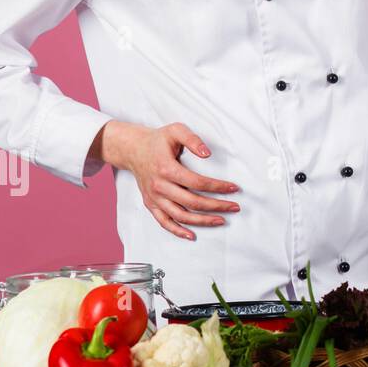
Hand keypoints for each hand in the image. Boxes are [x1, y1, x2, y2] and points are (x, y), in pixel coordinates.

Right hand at [102, 120, 240, 240]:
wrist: (133, 149)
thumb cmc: (158, 140)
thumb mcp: (176, 130)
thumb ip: (193, 139)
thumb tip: (208, 154)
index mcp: (167, 169)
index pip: (198, 182)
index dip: (218, 187)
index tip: (234, 188)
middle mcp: (160, 186)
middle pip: (192, 202)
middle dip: (216, 206)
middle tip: (234, 207)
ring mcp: (154, 198)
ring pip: (180, 216)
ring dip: (202, 221)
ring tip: (221, 220)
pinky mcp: (151, 204)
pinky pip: (164, 222)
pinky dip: (178, 231)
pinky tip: (192, 235)